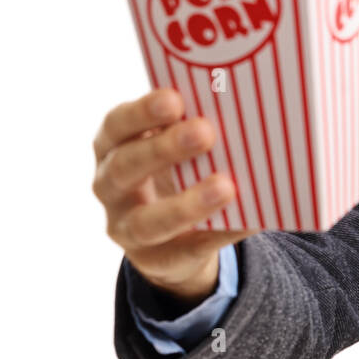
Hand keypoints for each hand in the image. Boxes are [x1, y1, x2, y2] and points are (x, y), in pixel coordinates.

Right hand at [93, 88, 259, 301]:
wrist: (171, 238)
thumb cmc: (178, 172)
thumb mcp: (176, 150)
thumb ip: (195, 131)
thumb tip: (249, 114)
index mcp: (112, 147)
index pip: (115, 126)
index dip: (140, 113)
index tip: (174, 99)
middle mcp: (109, 187)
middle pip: (124, 167)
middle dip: (163, 149)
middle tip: (205, 131)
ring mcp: (126, 228)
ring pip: (148, 222)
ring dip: (187, 204)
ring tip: (225, 187)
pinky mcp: (156, 260)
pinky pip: (188, 249)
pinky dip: (220, 233)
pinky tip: (248, 220)